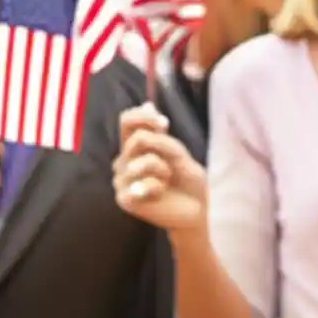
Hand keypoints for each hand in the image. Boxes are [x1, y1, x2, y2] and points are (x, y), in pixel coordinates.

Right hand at [112, 104, 206, 236]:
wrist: (196, 210)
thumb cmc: (188, 181)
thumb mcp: (180, 155)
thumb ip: (162, 138)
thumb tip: (148, 107)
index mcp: (136, 147)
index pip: (127, 121)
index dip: (143, 117)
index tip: (164, 124)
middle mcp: (124, 161)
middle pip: (137, 138)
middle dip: (164, 149)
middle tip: (172, 167)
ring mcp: (122, 180)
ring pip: (143, 161)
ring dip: (164, 171)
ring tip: (166, 182)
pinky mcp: (124, 199)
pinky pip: (141, 184)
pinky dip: (157, 187)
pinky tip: (159, 195)